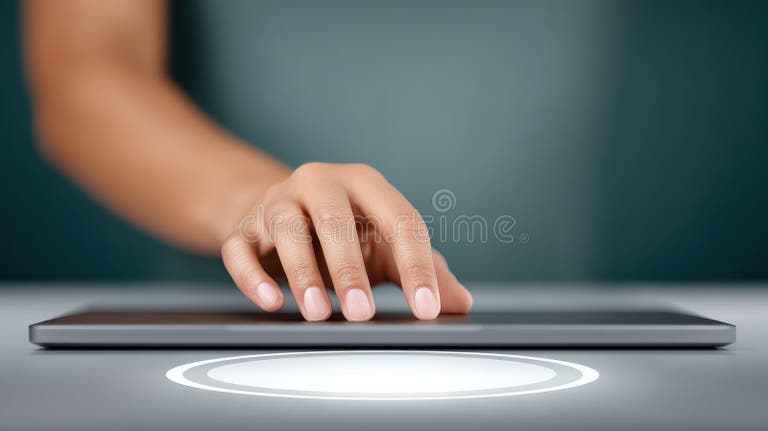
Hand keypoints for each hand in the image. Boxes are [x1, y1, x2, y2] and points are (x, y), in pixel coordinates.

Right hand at [221, 163, 472, 320]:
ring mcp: (277, 202)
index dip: (416, 265)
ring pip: (286, 229)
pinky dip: (254, 278)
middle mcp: (320, 183)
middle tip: (363, 314)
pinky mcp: (243, 228)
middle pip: (335, 219)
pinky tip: (274, 303)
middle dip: (350, 269)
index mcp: (365, 183)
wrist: (280, 213)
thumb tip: (461, 304)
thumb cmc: (344, 231)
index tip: (427, 308)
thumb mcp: (386, 245)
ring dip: (302, 272)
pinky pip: (240, 250)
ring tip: (319, 313)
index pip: (399, 219)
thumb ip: (424, 269)